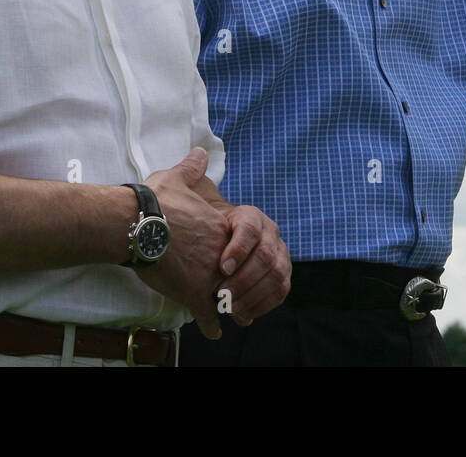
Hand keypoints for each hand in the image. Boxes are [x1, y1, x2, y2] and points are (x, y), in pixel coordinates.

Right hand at [135, 147, 230, 339]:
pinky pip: (209, 314)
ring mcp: (209, 274)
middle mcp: (221, 252)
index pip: (239, 246)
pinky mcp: (193, 292)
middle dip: (242, 284)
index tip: (234, 262)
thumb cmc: (153, 201)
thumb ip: (192, 168)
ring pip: (230, 296)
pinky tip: (214, 331)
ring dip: (233, 306)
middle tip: (244, 294)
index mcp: (220, 228)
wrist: (134, 225)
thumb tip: (199, 152)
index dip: (237, 256)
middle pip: (240, 273)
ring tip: (237, 315)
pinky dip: (212, 324)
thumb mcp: (176, 178)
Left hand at [187, 172, 291, 325]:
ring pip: (276, 277)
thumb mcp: (186, 195)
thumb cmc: (192, 225)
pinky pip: (279, 292)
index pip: (251, 229)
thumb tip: (198, 153)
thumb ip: (191, 173)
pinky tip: (244, 314)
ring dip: (253, 295)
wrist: (205, 247)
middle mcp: (269, 235)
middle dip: (244, 280)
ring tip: (230, 308)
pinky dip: (263, 304)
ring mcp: (277, 257)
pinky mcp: (277, 278)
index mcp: (250, 217)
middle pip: (267, 257)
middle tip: (222, 296)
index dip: (237, 250)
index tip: (219, 268)